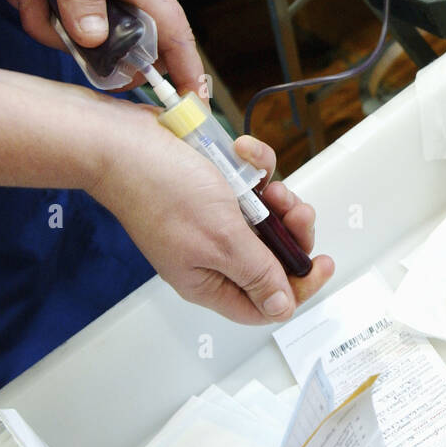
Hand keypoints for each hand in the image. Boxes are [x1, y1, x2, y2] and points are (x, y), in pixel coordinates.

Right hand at [89, 99, 333, 323]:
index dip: (298, 288)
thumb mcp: (221, 240)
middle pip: (273, 258)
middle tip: (296, 212)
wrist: (123, 140)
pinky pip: (251, 183)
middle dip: (292, 233)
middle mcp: (211, 254)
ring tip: (270, 185)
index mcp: (208, 280)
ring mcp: (213, 219)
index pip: (264, 303)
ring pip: (268, 219)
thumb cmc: (160, 189)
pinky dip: (256, 167)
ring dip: (279, 198)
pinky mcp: (214, 188)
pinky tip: (245, 153)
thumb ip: (257, 273)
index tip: (322, 263)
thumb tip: (281, 307)